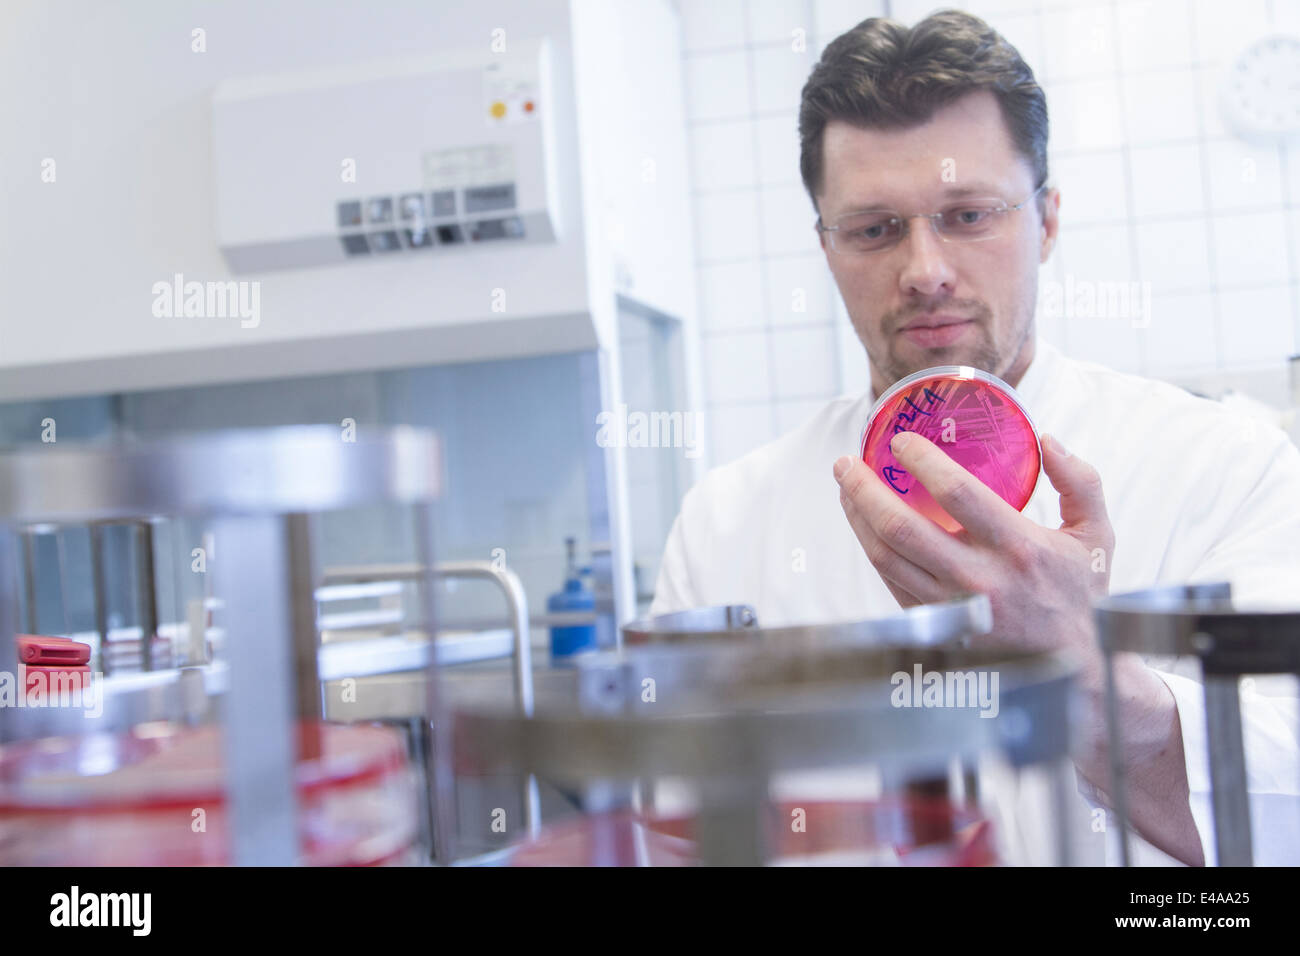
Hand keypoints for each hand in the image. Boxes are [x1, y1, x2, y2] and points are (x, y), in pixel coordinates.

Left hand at [832, 431, 1113, 683]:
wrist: (1076, 671)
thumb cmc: (1081, 598)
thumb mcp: (1096, 537)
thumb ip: (1081, 483)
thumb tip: (1048, 440)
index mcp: (1019, 548)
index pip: (957, 494)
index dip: (922, 462)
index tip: (901, 440)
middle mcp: (980, 579)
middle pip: (901, 528)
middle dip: (864, 489)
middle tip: (846, 462)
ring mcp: (952, 607)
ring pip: (885, 557)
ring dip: (857, 518)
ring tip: (846, 488)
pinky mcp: (937, 627)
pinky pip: (891, 583)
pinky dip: (872, 550)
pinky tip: (865, 526)